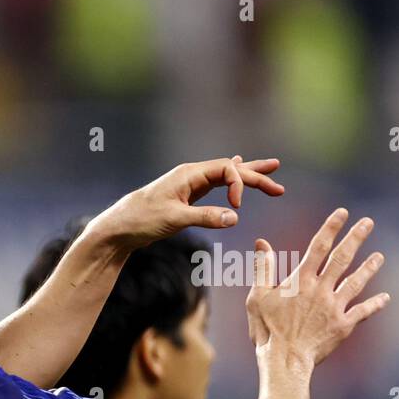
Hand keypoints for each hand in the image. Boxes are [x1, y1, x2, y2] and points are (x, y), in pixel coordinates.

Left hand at [91, 156, 284, 250]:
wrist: (118, 228)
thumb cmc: (141, 220)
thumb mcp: (174, 219)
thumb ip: (205, 217)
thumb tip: (235, 217)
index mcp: (189, 174)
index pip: (226, 170)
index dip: (239, 185)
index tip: (238, 208)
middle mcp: (191, 175)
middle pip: (230, 170)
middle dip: (256, 177)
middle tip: (279, 188)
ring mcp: (188, 184)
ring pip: (224, 176)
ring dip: (247, 177)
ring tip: (272, 170)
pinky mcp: (186, 196)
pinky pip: (214, 184)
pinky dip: (229, 180)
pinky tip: (237, 170)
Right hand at [247, 208, 388, 367]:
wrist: (284, 360)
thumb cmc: (266, 330)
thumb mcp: (257, 297)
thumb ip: (263, 269)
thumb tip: (261, 243)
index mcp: (300, 281)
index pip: (318, 247)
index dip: (331, 228)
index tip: (342, 213)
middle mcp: (321, 290)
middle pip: (342, 258)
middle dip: (356, 238)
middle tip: (368, 223)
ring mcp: (334, 307)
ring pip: (356, 282)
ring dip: (369, 267)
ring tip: (379, 256)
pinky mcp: (343, 325)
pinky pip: (363, 311)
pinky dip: (375, 304)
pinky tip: (385, 298)